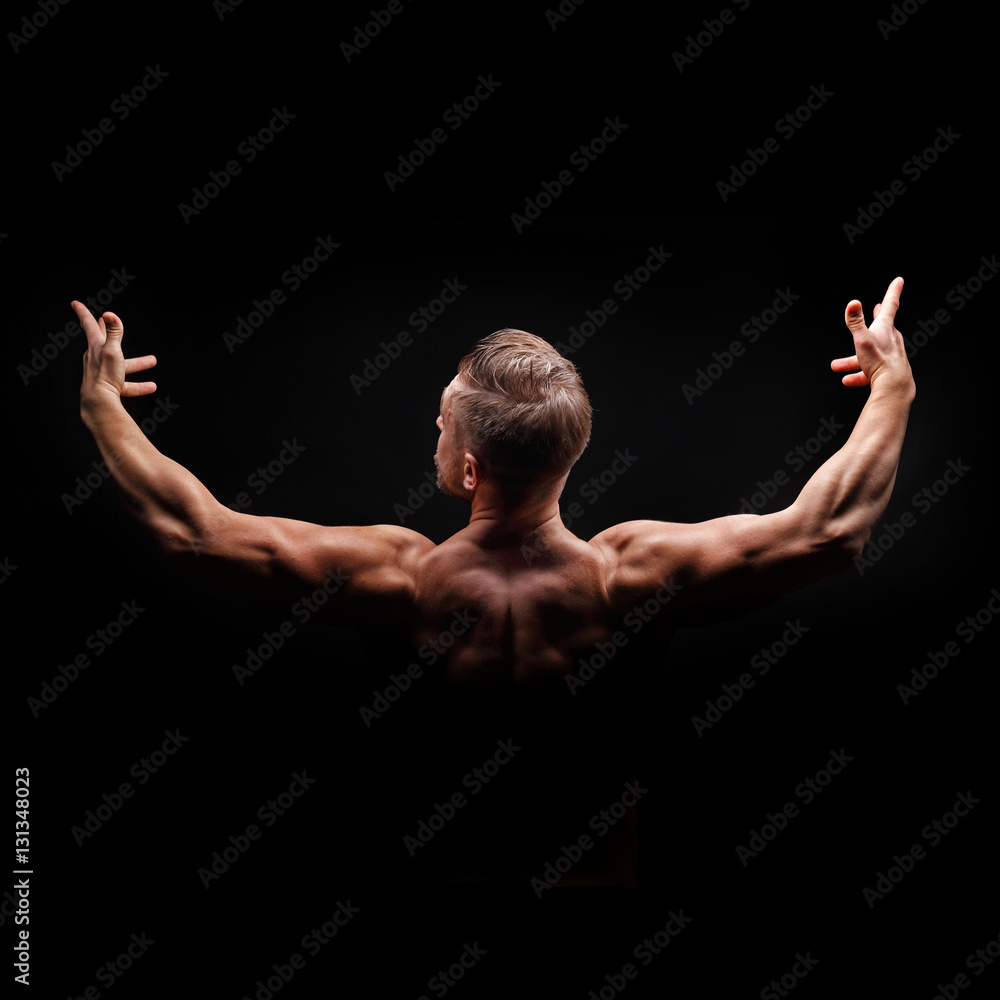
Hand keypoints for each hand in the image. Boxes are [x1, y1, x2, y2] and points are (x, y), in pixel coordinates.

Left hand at [73, 301, 156, 409]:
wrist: (99, 403)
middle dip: (104, 329)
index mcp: (96, 346)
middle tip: (102, 320)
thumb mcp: (112, 351)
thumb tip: (110, 314)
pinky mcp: (109, 386)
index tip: (75, 303)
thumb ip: (113, 332)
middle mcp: (96, 357)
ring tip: (152, 361)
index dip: (83, 312)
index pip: (89, 325)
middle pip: (101, 339)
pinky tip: (151, 387)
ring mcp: (102, 372)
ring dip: (137, 363)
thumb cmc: (104, 375)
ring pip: (121, 364)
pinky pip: (126, 384)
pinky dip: (139, 385)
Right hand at [830, 276, 913, 391]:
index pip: (890, 305)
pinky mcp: (887, 370)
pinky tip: (848, 380)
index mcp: (885, 328)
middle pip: (882, 326)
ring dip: (852, 360)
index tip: (899, 280)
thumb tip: (853, 303)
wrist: (894, 386)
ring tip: (838, 366)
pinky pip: (869, 370)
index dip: (893, 291)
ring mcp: (890, 354)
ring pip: (868, 353)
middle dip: (876, 318)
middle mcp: (890, 339)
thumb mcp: (862, 339)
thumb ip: (856, 322)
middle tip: (876, 309)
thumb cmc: (880, 360)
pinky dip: (858, 374)